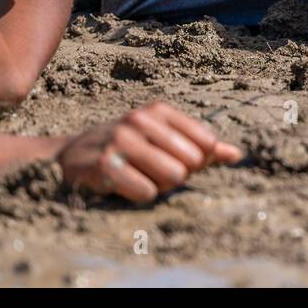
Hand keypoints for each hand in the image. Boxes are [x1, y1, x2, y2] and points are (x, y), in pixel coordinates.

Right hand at [58, 102, 243, 202]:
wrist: (70, 157)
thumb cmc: (125, 149)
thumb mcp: (162, 140)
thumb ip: (201, 147)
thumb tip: (237, 155)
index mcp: (158, 111)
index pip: (206, 144)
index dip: (195, 162)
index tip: (173, 160)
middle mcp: (140, 119)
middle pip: (190, 164)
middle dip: (175, 176)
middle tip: (150, 172)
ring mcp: (121, 140)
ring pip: (171, 177)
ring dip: (158, 187)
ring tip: (136, 178)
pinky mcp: (106, 165)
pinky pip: (147, 192)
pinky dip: (139, 196)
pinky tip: (121, 186)